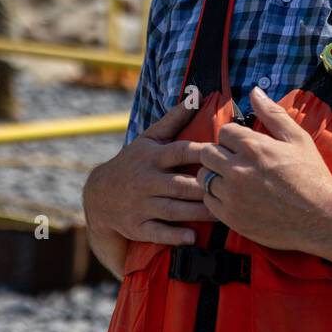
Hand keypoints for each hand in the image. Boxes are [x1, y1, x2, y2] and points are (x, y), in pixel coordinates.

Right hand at [82, 102, 214, 266]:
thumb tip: (197, 94)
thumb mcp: (149, 138)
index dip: (202, 152)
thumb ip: (174, 119)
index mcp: (152, 157)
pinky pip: (157, 232)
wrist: (99, 196)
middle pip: (180, 185)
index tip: (223, 153)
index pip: (180, 152)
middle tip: (232, 190)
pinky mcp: (137, 227)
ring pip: (173, 210)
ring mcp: (141, 205)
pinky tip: (193, 237)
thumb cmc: (133, 162)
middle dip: (205, 188)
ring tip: (223, 214)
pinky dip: (174, 235)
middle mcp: (146, 181)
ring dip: (198, 213)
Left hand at [193, 85, 331, 254]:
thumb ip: (273, 114)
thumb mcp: (298, 139)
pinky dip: (216, 197)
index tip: (245, 146)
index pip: (224, 132)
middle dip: (220, 153)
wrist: (321, 218)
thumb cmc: (312, 176)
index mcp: (254, 147)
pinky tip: (235, 197)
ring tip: (234, 179)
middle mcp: (238, 170)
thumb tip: (254, 91)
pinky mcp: (231, 217)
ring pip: (204, 177)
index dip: (234, 137)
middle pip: (207, 153)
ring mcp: (232, 195)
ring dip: (215, 175)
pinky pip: (208, 201)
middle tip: (237, 161)